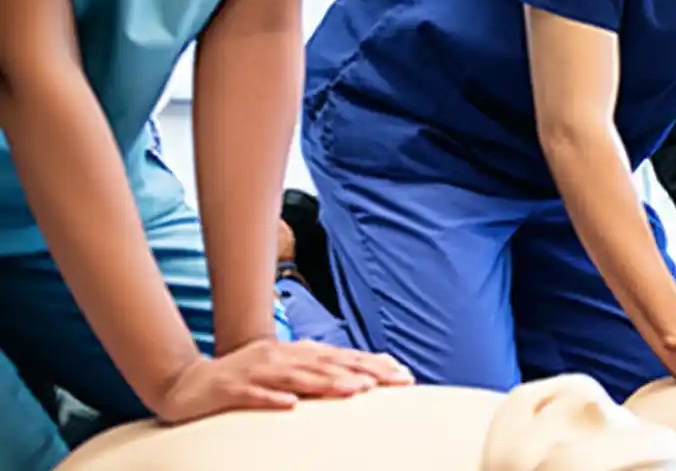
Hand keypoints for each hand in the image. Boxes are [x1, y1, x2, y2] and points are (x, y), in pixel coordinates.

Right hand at [152, 339, 414, 423]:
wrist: (188, 384)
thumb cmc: (247, 380)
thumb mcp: (287, 373)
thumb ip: (320, 374)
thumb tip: (362, 378)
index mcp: (297, 353)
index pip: (343, 358)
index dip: (374, 365)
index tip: (404, 376)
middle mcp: (281, 356)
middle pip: (327, 363)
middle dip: (360, 373)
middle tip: (389, 384)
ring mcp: (256, 370)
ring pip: (296, 376)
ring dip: (326, 383)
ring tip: (354, 391)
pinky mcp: (231, 388)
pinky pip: (254, 394)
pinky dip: (273, 399)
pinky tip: (291, 406)